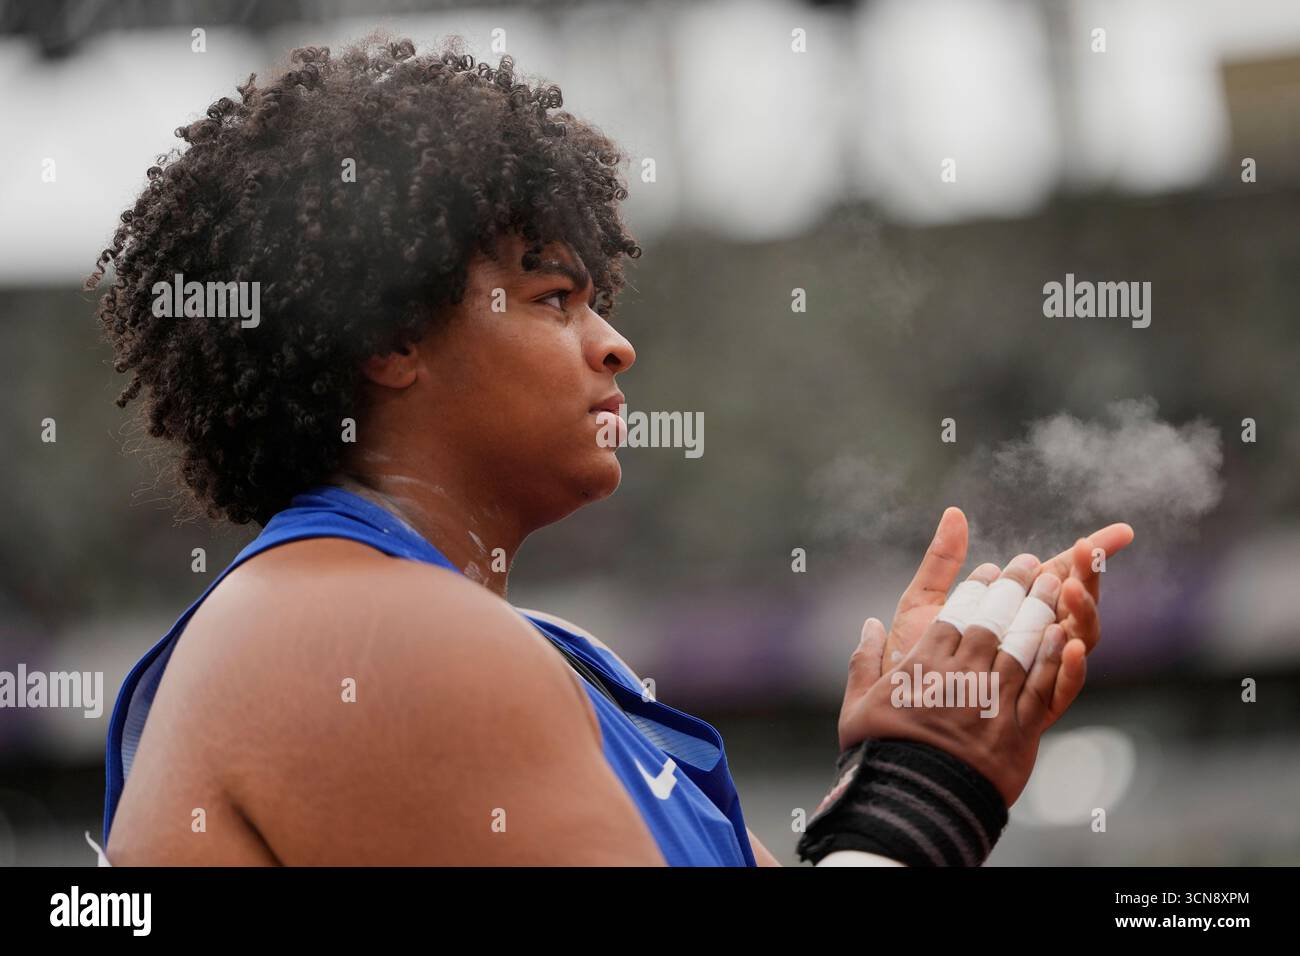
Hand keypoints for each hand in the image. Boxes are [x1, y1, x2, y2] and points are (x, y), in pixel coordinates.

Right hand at [839, 558, 1069, 805]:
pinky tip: (1066, 637)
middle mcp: (960, 677)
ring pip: (1021, 645)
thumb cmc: (879, 757)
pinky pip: (1042, 688)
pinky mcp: (1017, 732)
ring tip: (1053, 584)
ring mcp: (991, 702)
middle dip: (1013, 588)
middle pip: (993, 621)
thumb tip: (868, 625)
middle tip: (1028, 564)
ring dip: (1039, 612)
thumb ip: (863, 661)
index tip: (990, 571)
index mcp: (923, 667)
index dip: (976, 589)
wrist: (913, 806)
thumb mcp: (857, 706)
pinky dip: (1056, 660)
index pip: (955, 614)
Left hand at [881, 508, 1133, 690]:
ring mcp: (1037, 678)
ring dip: (1079, 613)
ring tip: (1070, 586)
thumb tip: (954, 513)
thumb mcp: (921, 608)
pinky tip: (1068, 642)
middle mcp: (1032, 645)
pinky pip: (1061, 690)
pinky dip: (1070, 667)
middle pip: (1074, 606)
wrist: (898, 734)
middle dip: (1088, 576)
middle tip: (1088, 550)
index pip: (1058, 577)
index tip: (1109, 535)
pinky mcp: (1032, 714)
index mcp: (1012, 617)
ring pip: (1076, 641)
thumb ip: (940, 563)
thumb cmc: (909, 669)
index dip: (1085, 555)